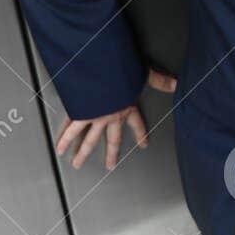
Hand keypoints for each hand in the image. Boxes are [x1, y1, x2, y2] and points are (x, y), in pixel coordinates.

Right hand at [55, 66, 176, 171]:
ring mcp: (95, 116)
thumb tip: (175, 82)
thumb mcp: (143, 74)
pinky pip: (71, 129)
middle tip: (110, 166)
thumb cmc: (121, 70)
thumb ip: (159, 80)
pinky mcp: (80, 113)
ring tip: (76, 164)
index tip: (143, 145)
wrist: (101, 69)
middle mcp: (111, 115)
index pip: (137, 123)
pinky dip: (64, 139)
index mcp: (126, 107)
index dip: (141, 134)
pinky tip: (59, 148)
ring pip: (89, 139)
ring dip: (82, 153)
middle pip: (112, 139)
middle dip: (111, 154)